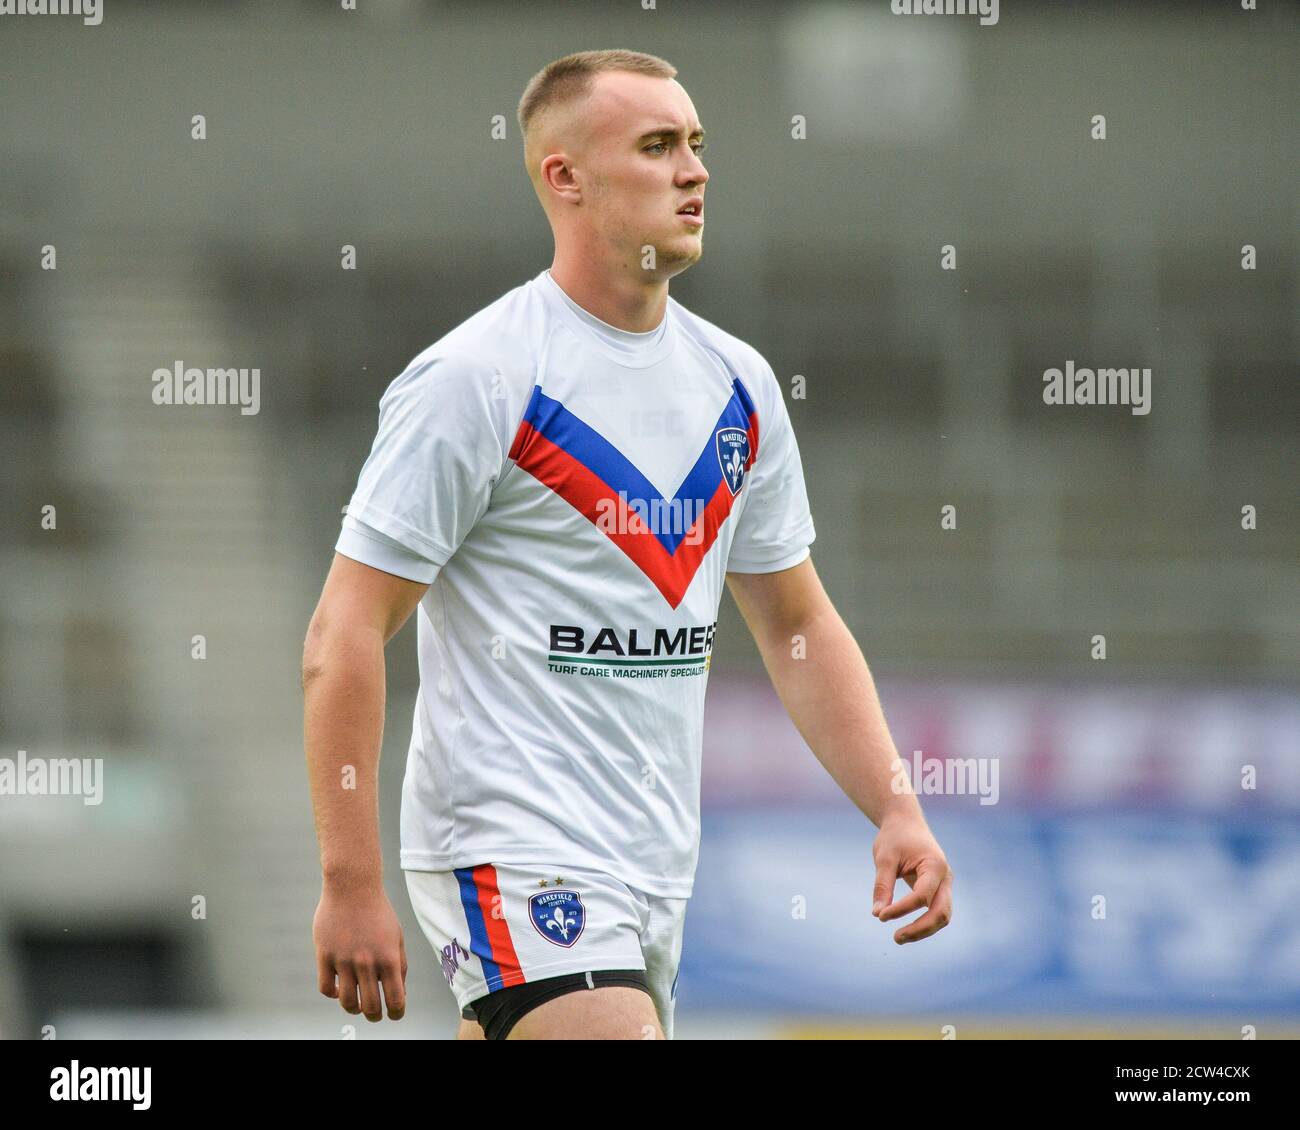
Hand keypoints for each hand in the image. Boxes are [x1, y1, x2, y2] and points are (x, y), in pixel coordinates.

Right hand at [313, 881, 407, 1020]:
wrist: (353, 886)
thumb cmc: (378, 912)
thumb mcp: (397, 936)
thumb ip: (399, 965)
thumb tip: (398, 994)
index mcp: (389, 957)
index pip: (395, 999)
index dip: (396, 1013)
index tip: (394, 1015)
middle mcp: (367, 961)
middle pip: (370, 1006)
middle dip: (375, 1016)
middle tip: (375, 1015)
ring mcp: (344, 959)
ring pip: (347, 1002)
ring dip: (354, 1008)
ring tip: (357, 1005)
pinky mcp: (325, 955)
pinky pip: (326, 988)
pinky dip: (333, 994)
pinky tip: (339, 988)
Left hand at [870, 813, 952, 943]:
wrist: (905, 823)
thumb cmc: (895, 837)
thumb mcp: (884, 858)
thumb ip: (883, 885)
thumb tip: (877, 914)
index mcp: (935, 865)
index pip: (921, 896)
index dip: (901, 909)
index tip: (880, 916)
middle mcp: (945, 877)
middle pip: (941, 913)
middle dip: (920, 929)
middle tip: (896, 938)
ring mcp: (944, 885)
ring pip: (942, 916)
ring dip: (923, 930)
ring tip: (898, 937)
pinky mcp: (938, 890)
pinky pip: (936, 912)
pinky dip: (923, 923)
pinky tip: (906, 929)